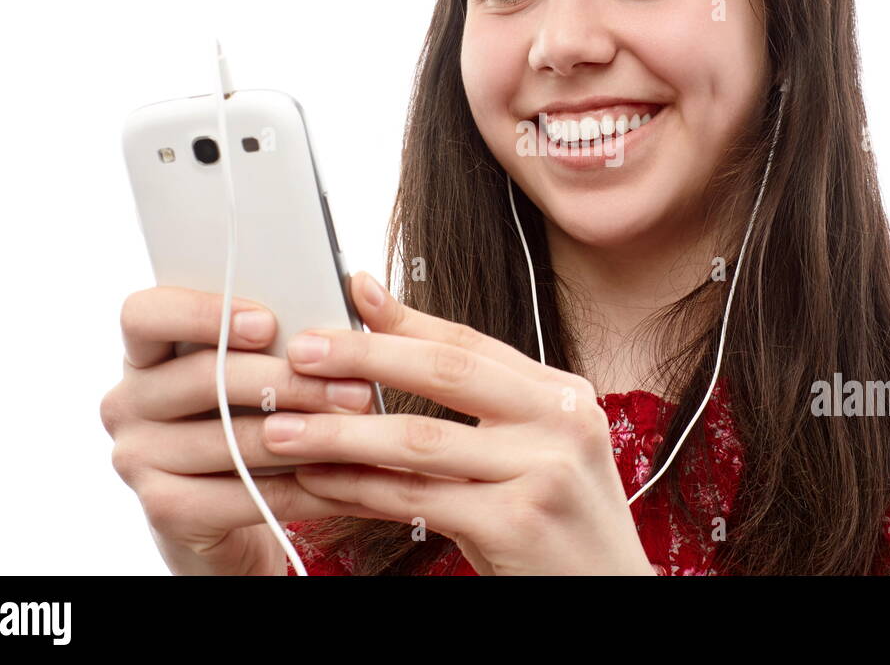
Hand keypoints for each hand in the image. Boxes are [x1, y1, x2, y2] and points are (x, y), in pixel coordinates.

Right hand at [102, 286, 379, 574]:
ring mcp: (137, 459)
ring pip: (230, 439)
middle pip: (202, 378)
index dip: (202, 314)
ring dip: (306, 434)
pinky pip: (245, 494)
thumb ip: (291, 331)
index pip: (145, 314)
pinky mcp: (164, 511)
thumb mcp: (263, 368)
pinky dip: (302, 487)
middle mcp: (127, 402)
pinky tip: (343, 477)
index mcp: (145, 353)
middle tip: (352, 386)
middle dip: (287, 381)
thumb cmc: (253, 418)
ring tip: (359, 427)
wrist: (228, 514)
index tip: (267, 324)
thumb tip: (362, 288)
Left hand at [264, 272, 656, 575]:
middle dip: (363, 358)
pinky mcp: (518, 522)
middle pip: (445, 373)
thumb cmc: (559, 525)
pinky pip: (417, 497)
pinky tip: (320, 482)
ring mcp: (544, 470)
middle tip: (300, 352)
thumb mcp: (534, 450)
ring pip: (419, 439)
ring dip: (339, 432)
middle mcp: (561, 421)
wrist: (606, 594)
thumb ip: (480, 405)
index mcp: (563, 394)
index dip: (405, 319)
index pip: (471, 344)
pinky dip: (359, 489)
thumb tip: (400, 346)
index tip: (351, 296)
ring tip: (283, 427)